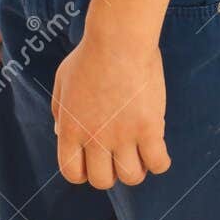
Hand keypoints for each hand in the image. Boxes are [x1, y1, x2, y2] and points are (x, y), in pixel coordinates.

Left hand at [50, 28, 170, 188]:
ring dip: (136, 169)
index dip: (84, 172)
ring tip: (140, 152)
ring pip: (131, 177)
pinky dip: (160, 162)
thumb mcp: (62, 81)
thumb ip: (59, 110)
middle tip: (119, 155)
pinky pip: (158, 163)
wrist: (118, 38)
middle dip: (110, 172)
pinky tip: (159, 149)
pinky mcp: (149, 127)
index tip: (95, 161)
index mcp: (70, 129)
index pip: (72, 173)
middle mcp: (95, 138)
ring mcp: (123, 135)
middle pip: (103, 181)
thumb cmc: (90, 54)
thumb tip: (60, 132)